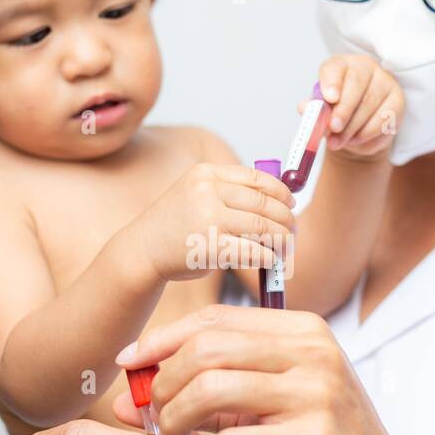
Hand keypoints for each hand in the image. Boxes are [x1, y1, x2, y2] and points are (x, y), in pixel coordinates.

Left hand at [114, 305, 405, 434]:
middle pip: (207, 349)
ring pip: (212, 390)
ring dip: (175, 422)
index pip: (216, 318)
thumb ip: (209, 392)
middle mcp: (314, 352)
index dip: (162, 339)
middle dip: (164, 385)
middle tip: (150, 418)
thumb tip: (132, 396)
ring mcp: (318, 395)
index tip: (130, 364)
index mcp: (303, 330)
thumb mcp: (268, 404)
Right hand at [128, 162, 296, 284]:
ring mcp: (209, 218)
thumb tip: (276, 200)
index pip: (256, 178)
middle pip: (264, 203)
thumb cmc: (175, 226)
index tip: (291, 203)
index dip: (280, 192)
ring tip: (285, 247)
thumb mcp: (195, 193)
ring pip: (263, 227)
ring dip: (281, 239)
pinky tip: (270, 260)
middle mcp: (208, 191)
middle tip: (292, 231)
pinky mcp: (211, 246)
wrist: (142, 250)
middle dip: (286, 219)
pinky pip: (253, 251)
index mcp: (207, 174)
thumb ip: (228, 192)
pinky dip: (267, 256)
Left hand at [313, 54, 404, 159]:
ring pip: (369, 103)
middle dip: (343, 108)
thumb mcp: (321, 112)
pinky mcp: (398, 100)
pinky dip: (367, 133)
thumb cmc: (337, 115)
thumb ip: (313, 109)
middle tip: (333, 127)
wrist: (357, 133)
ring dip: (352, 127)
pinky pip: (384, 118)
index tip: (329, 98)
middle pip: (356, 83)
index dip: (331, 81)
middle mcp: (365, 67)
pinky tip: (355, 140)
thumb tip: (305, 108)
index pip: (336, 67)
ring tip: (337, 142)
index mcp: (342, 65)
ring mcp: (385, 82)